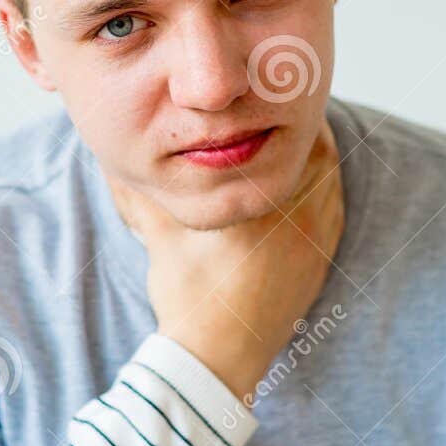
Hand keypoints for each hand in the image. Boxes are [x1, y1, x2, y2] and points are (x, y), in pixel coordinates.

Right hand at [106, 118, 344, 404]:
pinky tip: (301, 177)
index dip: (271, 105)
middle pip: (314, 145)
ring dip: (311, 150)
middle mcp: (298, 214)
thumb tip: (111, 150)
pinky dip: (321, 181)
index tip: (261, 88)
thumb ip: (137, 186)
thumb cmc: (187, 296)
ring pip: (328, 172)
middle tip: (276, 103)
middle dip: (295, 123)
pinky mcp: (322, 256)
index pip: (279, 134)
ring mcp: (317, 238)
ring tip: (286, 136)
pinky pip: (334, 201)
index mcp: (258, 202)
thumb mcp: (156, 232)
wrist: (216, 357)